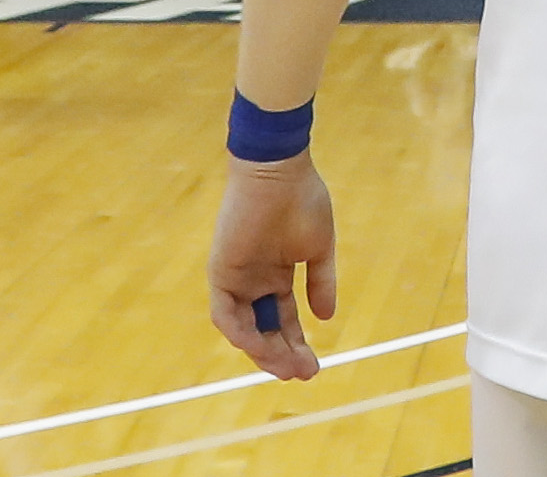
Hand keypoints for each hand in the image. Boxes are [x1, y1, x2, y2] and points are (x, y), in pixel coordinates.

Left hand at [208, 153, 336, 380]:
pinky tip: (258, 346)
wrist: (279, 173)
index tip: (314, 366)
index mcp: (275, 275)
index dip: (297, 343)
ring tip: (288, 367)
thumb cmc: (302, 201)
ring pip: (244, 328)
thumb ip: (320, 283)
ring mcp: (235, 278)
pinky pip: (225, 313)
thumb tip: (326, 317)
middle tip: (305, 373)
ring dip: (264, 351)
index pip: (283, 319)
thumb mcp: (318, 249)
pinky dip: (240, 332)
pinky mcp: (220, 272)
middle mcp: (252, 281)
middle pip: (264, 329)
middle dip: (283, 354)